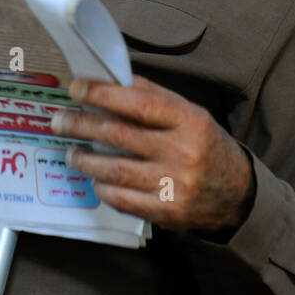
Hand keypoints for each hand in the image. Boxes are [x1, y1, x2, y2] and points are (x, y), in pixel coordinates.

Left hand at [53, 75, 255, 234]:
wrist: (235, 192)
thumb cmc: (205, 144)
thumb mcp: (188, 114)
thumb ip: (152, 97)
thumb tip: (109, 81)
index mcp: (190, 121)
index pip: (138, 103)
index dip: (102, 94)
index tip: (76, 89)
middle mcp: (184, 152)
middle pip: (119, 136)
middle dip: (82, 126)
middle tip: (59, 121)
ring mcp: (175, 186)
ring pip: (116, 171)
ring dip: (85, 161)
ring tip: (72, 152)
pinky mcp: (167, 212)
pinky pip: (123, 200)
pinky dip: (103, 188)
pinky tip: (96, 180)